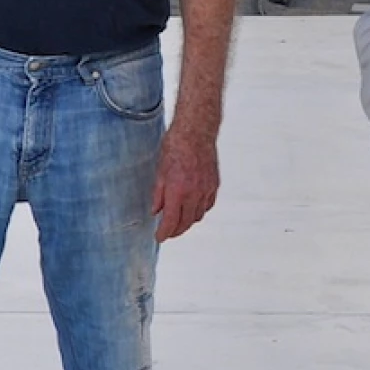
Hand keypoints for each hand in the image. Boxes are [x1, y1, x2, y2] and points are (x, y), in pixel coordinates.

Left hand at [152, 117, 218, 240]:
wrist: (196, 132)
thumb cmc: (175, 147)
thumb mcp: (159, 171)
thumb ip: (158, 194)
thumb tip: (155, 211)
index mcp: (177, 191)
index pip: (170, 221)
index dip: (164, 233)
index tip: (159, 237)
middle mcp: (193, 193)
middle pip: (185, 223)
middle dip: (175, 231)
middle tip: (167, 232)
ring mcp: (206, 189)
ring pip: (198, 216)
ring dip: (188, 222)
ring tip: (179, 221)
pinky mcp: (214, 184)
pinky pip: (207, 205)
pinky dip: (199, 211)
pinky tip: (192, 208)